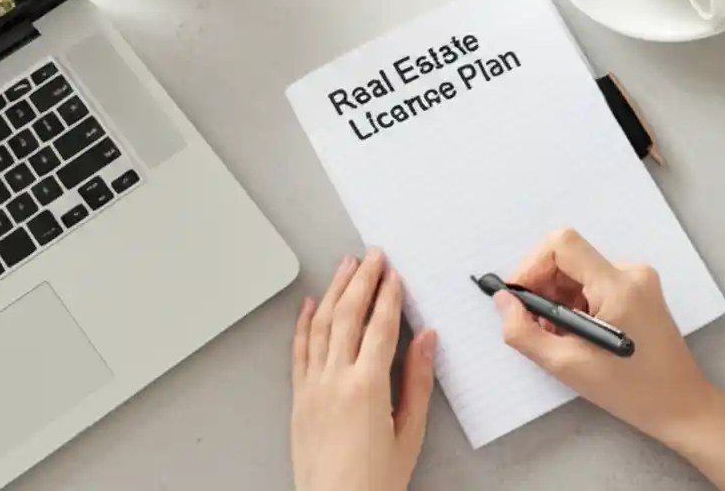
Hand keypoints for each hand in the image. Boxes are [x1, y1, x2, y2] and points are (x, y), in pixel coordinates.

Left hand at [291, 250, 437, 490]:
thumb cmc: (375, 480)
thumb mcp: (410, 432)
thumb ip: (417, 380)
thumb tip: (427, 339)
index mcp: (368, 386)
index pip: (380, 326)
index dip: (388, 295)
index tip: (394, 273)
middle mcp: (335, 379)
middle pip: (349, 314)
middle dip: (362, 280)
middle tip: (372, 255)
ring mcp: (312, 386)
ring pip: (321, 325)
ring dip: (334, 291)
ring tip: (345, 266)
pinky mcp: (298, 397)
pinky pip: (299, 350)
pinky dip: (304, 323)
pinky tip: (310, 304)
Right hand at [494, 228, 717, 440]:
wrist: (680, 405)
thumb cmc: (628, 390)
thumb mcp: (565, 365)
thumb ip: (524, 331)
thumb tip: (504, 300)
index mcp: (617, 286)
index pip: (562, 244)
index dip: (531, 264)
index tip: (520, 296)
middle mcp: (630, 273)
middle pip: (568, 257)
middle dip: (542, 287)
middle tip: (534, 324)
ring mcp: (638, 280)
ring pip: (578, 272)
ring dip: (557, 299)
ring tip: (559, 337)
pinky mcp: (639, 290)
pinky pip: (593, 282)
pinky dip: (575, 303)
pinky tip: (577, 334)